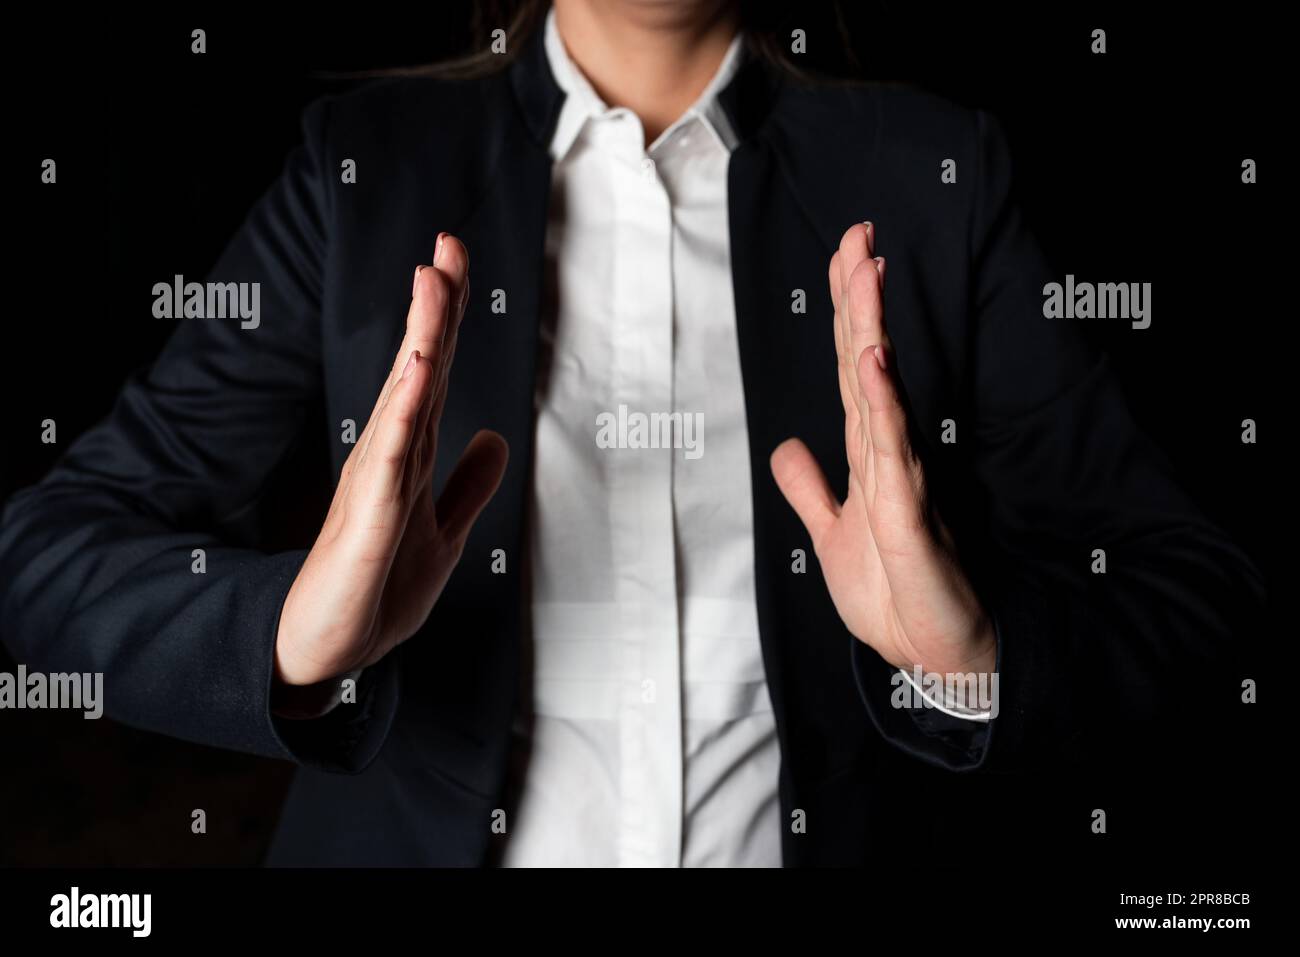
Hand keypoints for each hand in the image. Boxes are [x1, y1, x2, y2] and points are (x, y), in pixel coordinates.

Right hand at [274, 233, 508, 689]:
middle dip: (436, 307)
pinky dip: (405, 410)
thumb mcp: (444, 534)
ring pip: (404, 399)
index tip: (455, 262)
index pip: (436, 376)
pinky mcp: (368, 520)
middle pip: (419, 370)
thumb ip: (467, 486)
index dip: (448, 321)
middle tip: (446, 243)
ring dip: (421, 339)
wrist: (325, 655)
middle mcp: (389, 458)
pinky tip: (419, 368)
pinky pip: (390, 457)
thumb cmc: (377, 592)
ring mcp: (375, 484)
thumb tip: (496, 438)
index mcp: (408, 456)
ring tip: (432, 281)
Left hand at [771, 223, 995, 676]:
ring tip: (864, 269)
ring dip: (869, 328)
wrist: (933, 654)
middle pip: (865, 364)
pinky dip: (882, 400)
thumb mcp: (832, 535)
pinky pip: (889, 446)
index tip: (847, 260)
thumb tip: (787, 446)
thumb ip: (811, 489)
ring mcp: (900, 477)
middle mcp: (887, 455)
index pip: (853, 373)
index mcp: (869, 458)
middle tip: (857, 234)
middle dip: (857, 299)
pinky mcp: (907, 511)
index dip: (847, 319)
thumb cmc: (894, 596)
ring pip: (879, 389)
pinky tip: (874, 357)